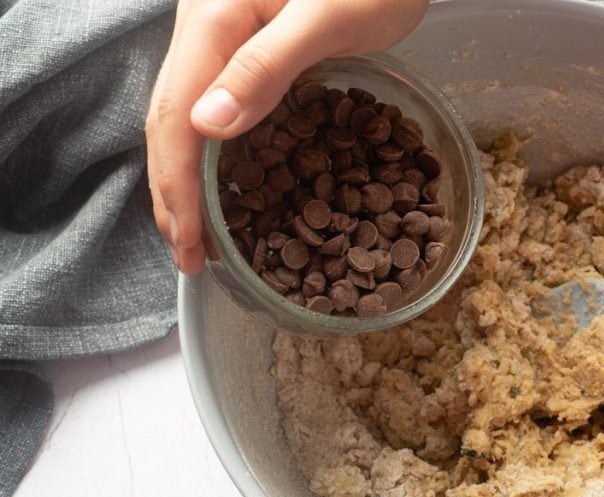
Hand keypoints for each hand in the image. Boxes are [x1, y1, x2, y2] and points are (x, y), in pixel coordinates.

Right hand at [146, 0, 428, 274]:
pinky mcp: (248, 46)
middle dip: (174, 195)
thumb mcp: (327, 19)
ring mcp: (222, 37)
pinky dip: (212, 154)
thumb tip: (206, 127)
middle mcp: (204, 30)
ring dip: (187, 180)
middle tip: (190, 258)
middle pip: (170, 122)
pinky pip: (215, 107)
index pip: (176, 119)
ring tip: (197, 235)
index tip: (191, 247)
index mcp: (214, 23)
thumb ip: (266, 68)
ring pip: (187, 117)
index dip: (179, 190)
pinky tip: (222, 183)